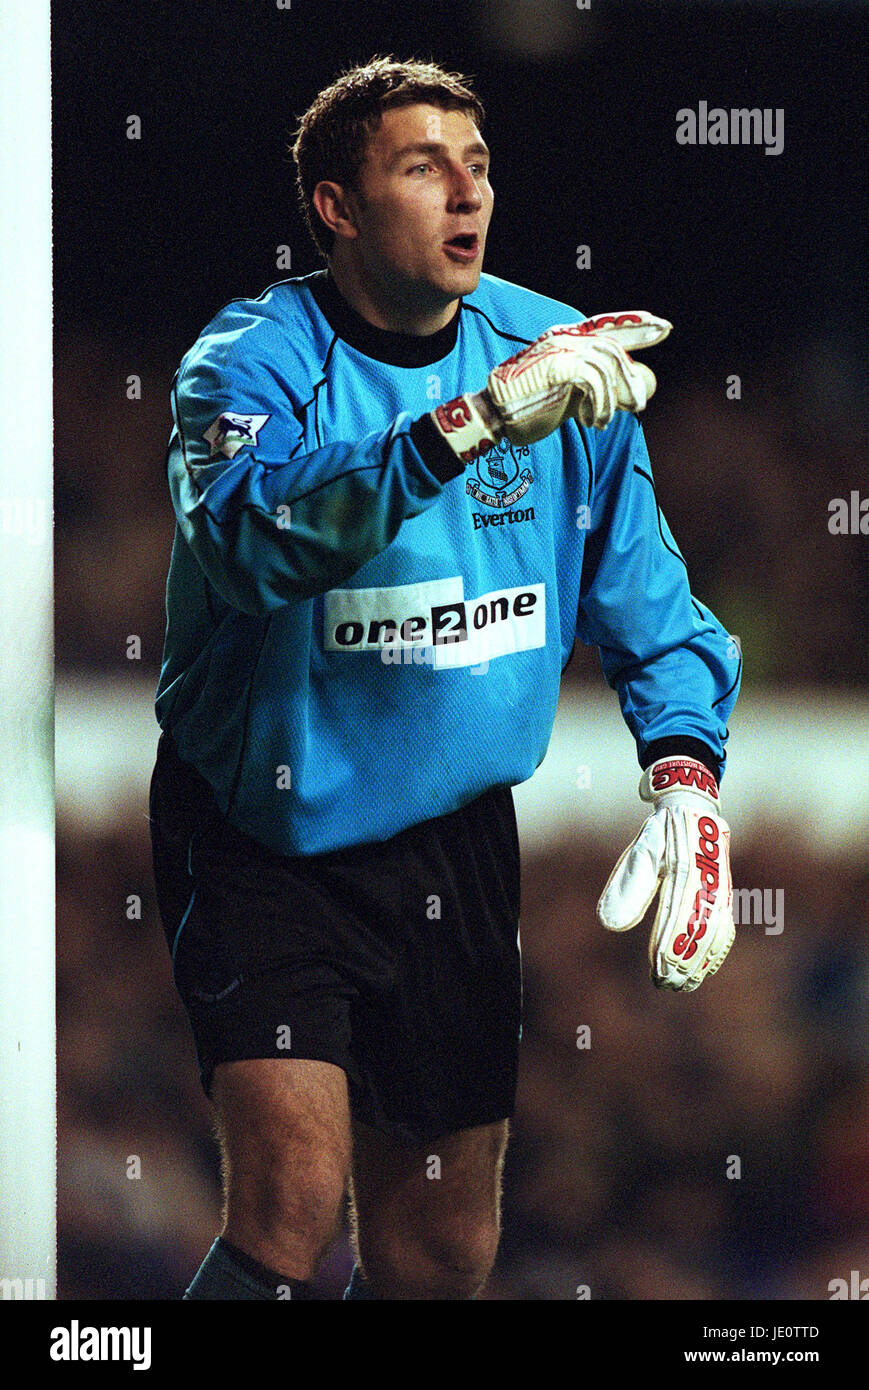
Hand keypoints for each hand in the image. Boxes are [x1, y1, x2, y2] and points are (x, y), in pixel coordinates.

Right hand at [429, 311, 671, 462]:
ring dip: (613, 398)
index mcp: (567, 339)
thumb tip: (640, 388)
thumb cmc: (533, 407)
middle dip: (630, 376)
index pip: (608, 326)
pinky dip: (598, 405)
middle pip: (613, 345)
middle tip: (638, 404)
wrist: (497, 416)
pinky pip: (595, 380)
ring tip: (603, 421)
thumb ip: (604, 389)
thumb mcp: (575, 397)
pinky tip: (590, 422)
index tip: (663, 327)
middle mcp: (565, 337)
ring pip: (606, 364)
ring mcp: (560, 348)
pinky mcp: (558, 364)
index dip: (636, 325)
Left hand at [596, 756, 734, 991]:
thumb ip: (628, 886)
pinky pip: (724, 928)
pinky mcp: (723, 896)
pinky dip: (715, 952)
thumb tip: (610, 925)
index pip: (678, 917)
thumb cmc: (660, 833)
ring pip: (714, 934)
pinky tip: (702, 971)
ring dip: (698, 962)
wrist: (693, 809)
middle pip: (699, 931)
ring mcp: (720, 891)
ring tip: (681, 984)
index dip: (669, 945)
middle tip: (665, 984)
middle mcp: (709, 884)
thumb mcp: (640, 852)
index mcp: (687, 871)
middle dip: (683, 961)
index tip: (657, 969)